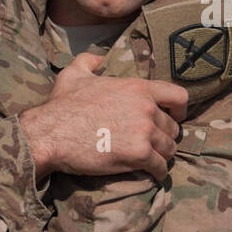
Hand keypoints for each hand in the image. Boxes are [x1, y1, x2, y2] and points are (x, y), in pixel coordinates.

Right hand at [21, 51, 188, 182]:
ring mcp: (144, 132)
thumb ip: (89, 61)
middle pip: (172, 127)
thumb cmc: (62, 105)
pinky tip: (153, 174)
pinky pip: (160, 166)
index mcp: (138, 88)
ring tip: (155, 159)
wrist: (51, 134)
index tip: (175, 117)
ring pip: (169, 148)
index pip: (178, 96)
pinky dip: (159, 172)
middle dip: (166, 136)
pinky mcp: (138, 155)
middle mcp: (146, 108)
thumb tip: (98, 58)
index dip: (179, 109)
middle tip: (156, 144)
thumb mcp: (74, 74)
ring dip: (163, 155)